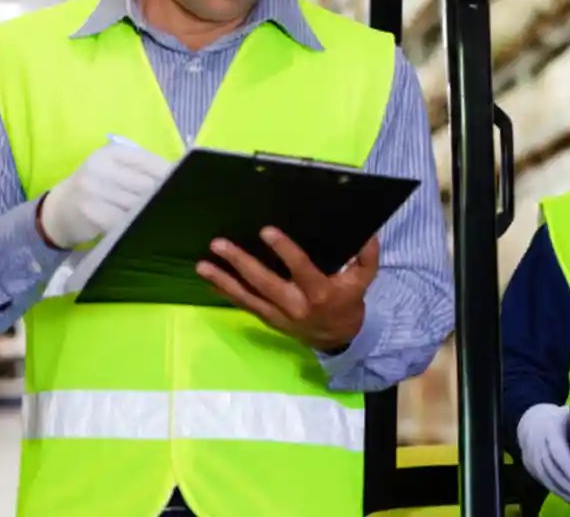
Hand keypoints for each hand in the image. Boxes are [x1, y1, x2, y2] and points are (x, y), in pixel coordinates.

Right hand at [38, 142, 170, 248]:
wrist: (58, 210)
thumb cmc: (96, 188)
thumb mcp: (114, 170)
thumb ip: (143, 170)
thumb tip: (182, 176)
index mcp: (112, 153)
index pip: (151, 163)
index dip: (171, 176)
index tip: (188, 187)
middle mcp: (101, 168)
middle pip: (146, 185)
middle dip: (164, 197)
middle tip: (181, 207)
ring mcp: (94, 190)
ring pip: (137, 204)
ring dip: (153, 213)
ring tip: (167, 219)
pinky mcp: (91, 212)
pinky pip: (123, 221)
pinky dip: (137, 225)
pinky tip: (145, 228)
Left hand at [196, 228, 378, 351]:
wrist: (338, 338)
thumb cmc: (349, 301)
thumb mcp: (364, 279)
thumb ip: (366, 255)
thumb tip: (366, 232)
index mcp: (320, 292)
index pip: (300, 268)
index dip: (284, 250)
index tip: (266, 231)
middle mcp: (296, 305)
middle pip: (264, 282)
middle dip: (240, 262)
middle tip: (219, 244)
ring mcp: (279, 315)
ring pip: (247, 296)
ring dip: (223, 279)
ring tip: (203, 264)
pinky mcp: (268, 319)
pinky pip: (244, 305)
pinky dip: (226, 292)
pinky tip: (209, 279)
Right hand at [517, 404, 569, 502]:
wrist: (531, 420)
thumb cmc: (558, 420)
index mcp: (550, 428)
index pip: (557, 450)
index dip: (568, 466)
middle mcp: (537, 442)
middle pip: (549, 466)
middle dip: (564, 481)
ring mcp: (531, 454)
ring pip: (543, 475)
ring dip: (558, 488)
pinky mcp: (528, 464)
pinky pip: (540, 479)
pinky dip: (553, 488)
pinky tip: (565, 495)